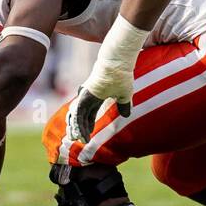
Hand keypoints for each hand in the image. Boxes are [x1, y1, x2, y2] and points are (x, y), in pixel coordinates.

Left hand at [67, 17, 145, 140]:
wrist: (119, 63)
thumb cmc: (122, 75)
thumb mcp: (124, 95)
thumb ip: (123, 105)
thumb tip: (127, 115)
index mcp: (96, 97)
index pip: (89, 115)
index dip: (88, 126)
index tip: (88, 137)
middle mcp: (88, 97)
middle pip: (81, 116)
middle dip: (81, 129)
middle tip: (81, 141)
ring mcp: (85, 95)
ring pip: (78, 115)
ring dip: (78, 128)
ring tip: (79, 139)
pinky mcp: (85, 94)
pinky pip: (78, 111)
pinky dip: (78, 121)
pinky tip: (79, 130)